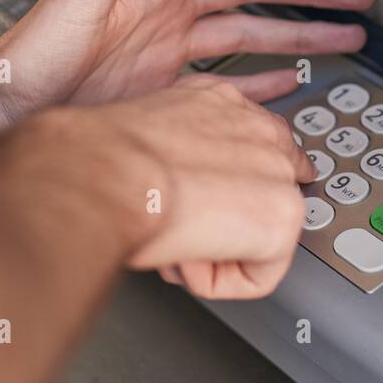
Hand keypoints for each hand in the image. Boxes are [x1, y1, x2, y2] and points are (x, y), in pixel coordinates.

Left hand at [0, 0, 374, 170]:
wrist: (9, 102)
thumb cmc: (35, 44)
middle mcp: (170, 6)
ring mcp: (170, 46)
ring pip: (252, 31)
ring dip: (299, 33)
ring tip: (345, 36)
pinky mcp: (164, 85)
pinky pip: (226, 78)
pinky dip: (261, 80)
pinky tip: (290, 80)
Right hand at [0, 75, 315, 299]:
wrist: (102, 174)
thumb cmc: (100, 158)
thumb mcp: (143, 134)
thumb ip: (172, 150)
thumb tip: (168, 178)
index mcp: (220, 99)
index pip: (248, 147)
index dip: (218, 189)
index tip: (190, 201)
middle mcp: (257, 126)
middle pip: (267, 189)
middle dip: (226, 219)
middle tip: (180, 227)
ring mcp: (276, 169)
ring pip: (261, 234)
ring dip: (218, 250)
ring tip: (176, 241)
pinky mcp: (281, 215)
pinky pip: (260, 275)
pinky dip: (218, 282)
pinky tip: (186, 258)